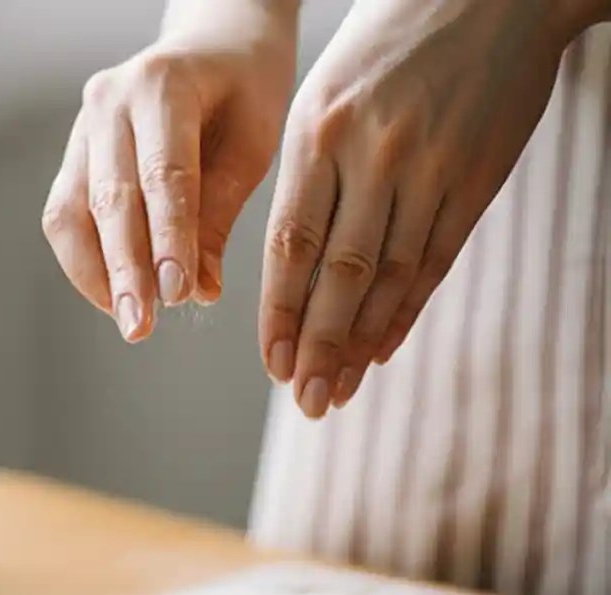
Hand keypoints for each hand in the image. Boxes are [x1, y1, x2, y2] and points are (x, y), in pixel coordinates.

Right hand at [42, 0, 297, 340]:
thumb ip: (219, 213)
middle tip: (142, 325)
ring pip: (69, 211)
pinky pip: (64, 215)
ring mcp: (82, 126)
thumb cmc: (244, 89)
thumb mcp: (253, 143)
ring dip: (95, 274)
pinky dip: (85, 261)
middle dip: (125, 269)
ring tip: (127, 319)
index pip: (162, 174)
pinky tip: (113, 294)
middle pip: (108, 197)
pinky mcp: (73, 153)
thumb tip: (199, 290)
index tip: (178, 294)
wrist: (214, 43)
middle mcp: (109, 101)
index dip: (168, 239)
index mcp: (162, 84)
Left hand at [259, 0, 581, 417]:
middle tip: (304, 398)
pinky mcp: (476, 178)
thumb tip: (294, 261)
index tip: (269, 362)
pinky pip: (437, 258)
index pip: (291, 244)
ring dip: (361, 342)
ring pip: (390, 276)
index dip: (279, 312)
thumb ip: (310, 174)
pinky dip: (409, 309)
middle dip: (316, 344)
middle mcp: (371, 155)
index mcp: (318, 133)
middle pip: (340, 273)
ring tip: (338, 389)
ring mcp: (429, 168)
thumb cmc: (387, 45)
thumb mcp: (327, 96)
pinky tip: (384, 348)